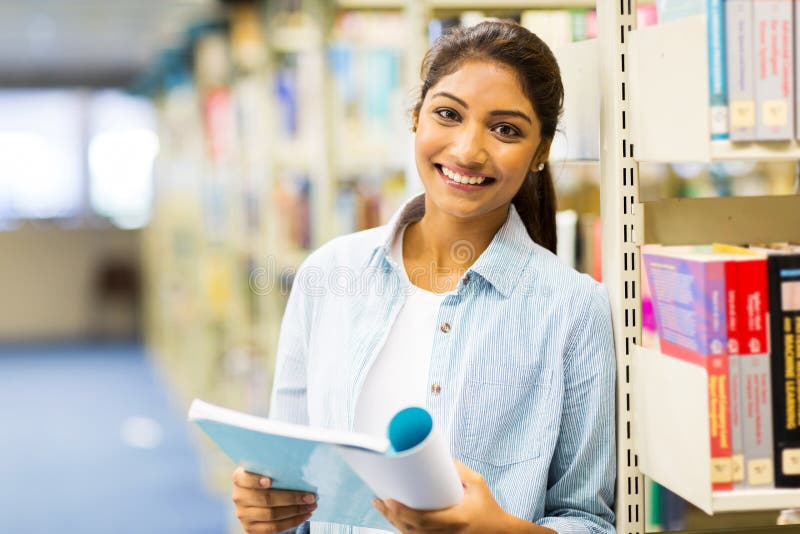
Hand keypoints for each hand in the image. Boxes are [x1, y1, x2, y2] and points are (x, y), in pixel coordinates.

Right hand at [232, 467, 316, 532]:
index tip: (270, 481)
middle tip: (310, 496)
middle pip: (266, 499)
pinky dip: (292, 522)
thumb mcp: (265, 466)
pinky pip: (273, 528)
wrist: (255, 492)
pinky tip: (304, 516)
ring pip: (271, 515)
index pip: (246, 479)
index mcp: (239, 478)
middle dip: (292, 498)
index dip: (256, 480)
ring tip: (311, 506)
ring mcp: (243, 514)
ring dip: (295, 511)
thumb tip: (299, 465)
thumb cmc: (266, 475)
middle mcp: (239, 497)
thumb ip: (274, 466)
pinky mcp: (251, 528)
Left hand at [372, 460, 514, 533]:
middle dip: (391, 516)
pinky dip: (403, 529)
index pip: (423, 520)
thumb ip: (458, 470)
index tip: (388, 499)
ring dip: (394, 522)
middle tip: (378, 500)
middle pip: (411, 530)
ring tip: (381, 506)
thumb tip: (437, 455)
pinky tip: (394, 518)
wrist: (499, 531)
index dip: (402, 512)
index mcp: (457, 519)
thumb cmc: (488, 506)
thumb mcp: (477, 483)